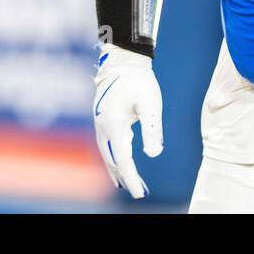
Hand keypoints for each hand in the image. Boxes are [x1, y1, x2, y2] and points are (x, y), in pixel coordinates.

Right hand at [93, 44, 162, 198]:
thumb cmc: (138, 80)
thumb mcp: (149, 104)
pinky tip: (118, 160)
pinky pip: (105, 144)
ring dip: (116, 168)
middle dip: (124, 176)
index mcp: (114, 125)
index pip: (123, 159)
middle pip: (112, 159)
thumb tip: (153, 154)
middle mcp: (103, 126)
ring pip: (106, 153)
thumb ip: (151, 129)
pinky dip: (111, 156)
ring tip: (125, 182)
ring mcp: (100, 122)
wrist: (123, 59)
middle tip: (138, 192)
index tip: (139, 193)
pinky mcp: (102, 117)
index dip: (131, 178)